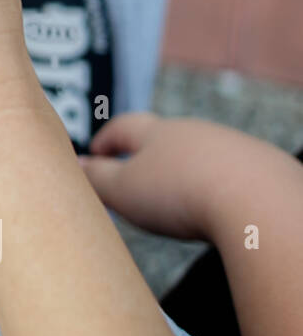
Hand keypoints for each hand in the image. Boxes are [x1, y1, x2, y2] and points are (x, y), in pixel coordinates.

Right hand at [80, 112, 288, 240]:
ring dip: (184, 171)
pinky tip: (218, 208)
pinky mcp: (261, 167)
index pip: (123, 127)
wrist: (259, 203)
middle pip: (164, 138)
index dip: (106, 141)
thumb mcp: (123, 191)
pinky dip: (218, 186)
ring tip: (176, 198)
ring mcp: (231, 146)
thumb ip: (96, 178)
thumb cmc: (181, 194)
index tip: (95, 154)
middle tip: (133, 177)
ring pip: (199, 155)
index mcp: (156, 133)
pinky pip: (232, 173)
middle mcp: (194, 131)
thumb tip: (75, 164)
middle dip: (147, 155)